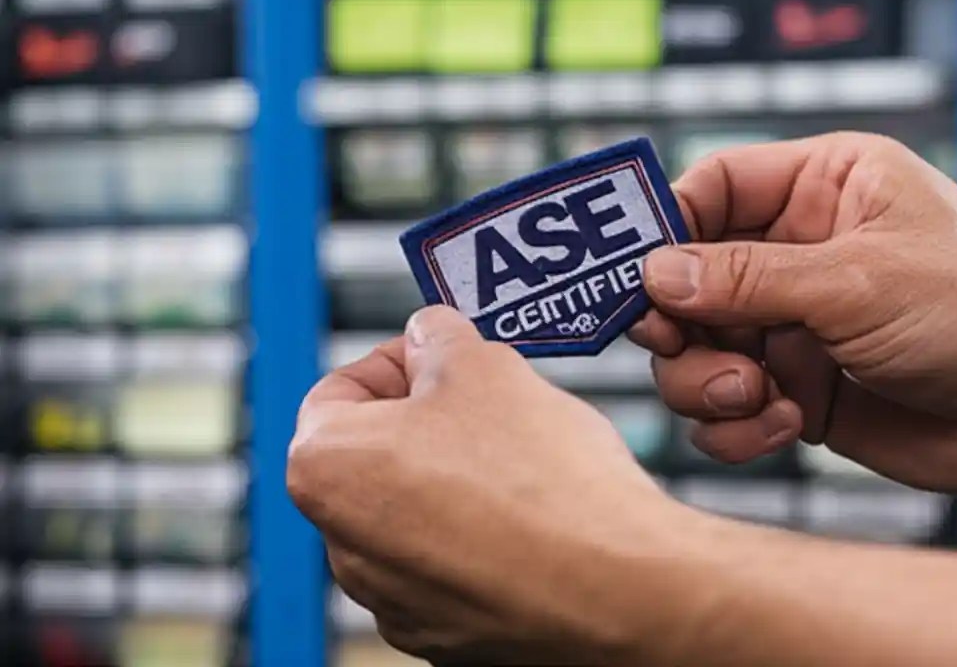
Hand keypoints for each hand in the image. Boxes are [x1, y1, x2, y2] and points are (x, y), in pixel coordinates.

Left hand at [288, 308, 705, 665]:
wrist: (616, 584)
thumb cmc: (544, 483)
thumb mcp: (485, 364)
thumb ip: (438, 339)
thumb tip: (430, 337)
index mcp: (326, 469)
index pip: (338, 389)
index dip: (397, 359)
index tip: (437, 355)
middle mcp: (343, 544)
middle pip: (376, 454)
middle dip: (429, 420)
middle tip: (488, 400)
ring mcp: (391, 597)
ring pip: (414, 512)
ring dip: (456, 478)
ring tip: (522, 462)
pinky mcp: (442, 631)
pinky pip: (450, 566)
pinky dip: (479, 537)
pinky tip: (531, 516)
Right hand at [631, 133, 956, 494]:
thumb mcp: (858, 281)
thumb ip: (748, 277)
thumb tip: (654, 272)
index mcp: (825, 186)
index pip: (713, 187)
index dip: (666, 226)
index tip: (635, 273)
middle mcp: (801, 251)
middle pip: (687, 278)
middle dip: (680, 322)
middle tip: (682, 346)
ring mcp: (796, 324)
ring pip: (696, 350)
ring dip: (707, 381)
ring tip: (758, 397)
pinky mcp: (798, 389)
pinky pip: (726, 408)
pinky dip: (737, 425)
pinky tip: (786, 425)